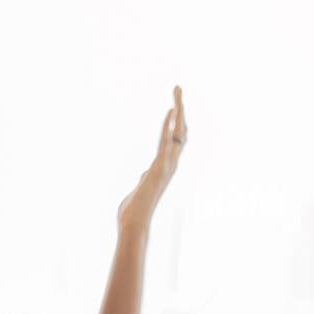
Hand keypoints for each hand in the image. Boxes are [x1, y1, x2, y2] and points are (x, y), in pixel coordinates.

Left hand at [117, 85, 185, 235]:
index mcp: (163, 167)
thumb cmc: (133, 211)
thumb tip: (145, 175)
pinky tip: (170, 111)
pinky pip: (166, 142)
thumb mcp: (139, 189)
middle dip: (180, 109)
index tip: (173, 107)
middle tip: (177, 89)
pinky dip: (168, 126)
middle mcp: (169, 164)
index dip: (174, 123)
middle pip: (179, 131)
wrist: (133, 224)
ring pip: (176, 133)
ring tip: (177, 92)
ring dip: (177, 112)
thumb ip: (144, 179)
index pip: (173, 140)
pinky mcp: (159, 168)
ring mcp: (166, 166)